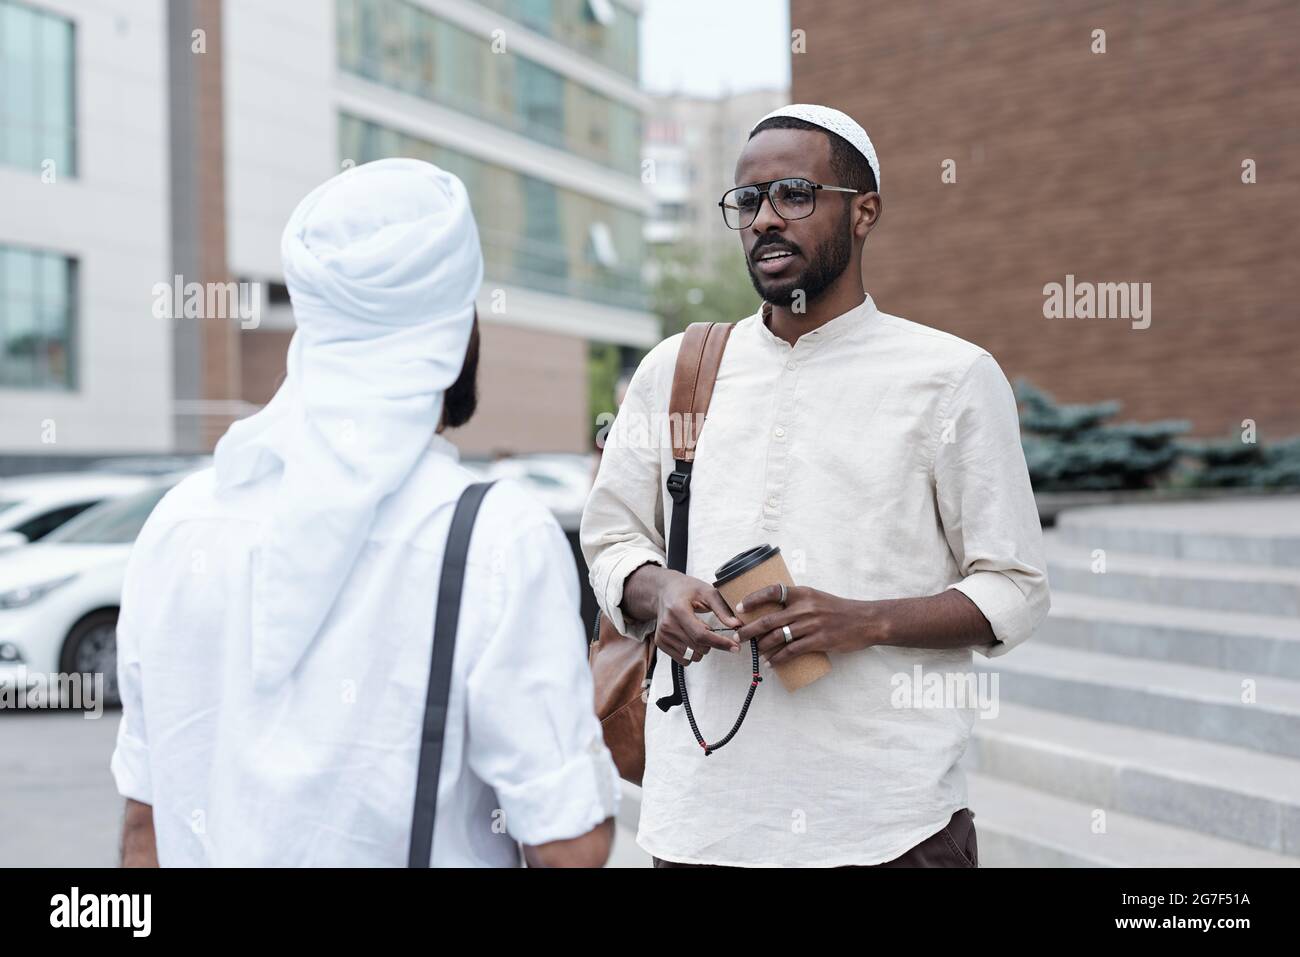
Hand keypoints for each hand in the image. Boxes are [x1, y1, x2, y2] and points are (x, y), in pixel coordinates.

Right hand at [652, 571, 742, 666]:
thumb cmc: (686, 589)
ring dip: (702, 648)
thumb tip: (736, 625)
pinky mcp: (660, 643)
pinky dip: (692, 653)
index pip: (701, 634)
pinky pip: (683, 660)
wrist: (664, 591)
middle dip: (712, 643)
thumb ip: (722, 609)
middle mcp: (667, 624)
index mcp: (678, 610)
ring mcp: (662, 635)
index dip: (720, 642)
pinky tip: (691, 639)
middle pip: (698, 647)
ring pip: (692, 656)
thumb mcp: (707, 592)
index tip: (735, 646)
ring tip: (698, 631)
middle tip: (710, 628)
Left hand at [734, 585, 877, 667]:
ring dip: (761, 647)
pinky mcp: (819, 640)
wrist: (865, 621)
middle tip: (738, 636)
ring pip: (777, 637)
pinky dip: (778, 658)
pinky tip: (771, 663)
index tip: (739, 607)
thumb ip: (798, 602)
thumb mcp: (817, 598)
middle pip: (769, 619)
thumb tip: (774, 610)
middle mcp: (805, 607)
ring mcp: (811, 624)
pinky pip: (792, 651)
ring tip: (754, 652)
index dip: (753, 598)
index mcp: (803, 593)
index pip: (772, 591)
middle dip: (749, 630)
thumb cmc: (839, 609)